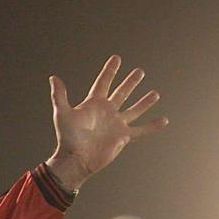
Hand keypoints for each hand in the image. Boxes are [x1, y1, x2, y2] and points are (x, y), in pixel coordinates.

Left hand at [46, 55, 168, 190]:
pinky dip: (153, 126)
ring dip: (144, 102)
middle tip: (139, 71)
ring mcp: (116, 124)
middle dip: (130, 82)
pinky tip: (164, 120)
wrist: (76, 159)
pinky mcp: (123, 136)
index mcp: (93, 104)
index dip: (110, 71)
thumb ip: (59, 96)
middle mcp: (107, 112)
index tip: (117, 58)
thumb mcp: (62, 114)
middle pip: (121, 93)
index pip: (103, 82)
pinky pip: (141, 130)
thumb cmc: (67, 137)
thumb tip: (53, 78)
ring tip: (155, 93)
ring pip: (134, 109)